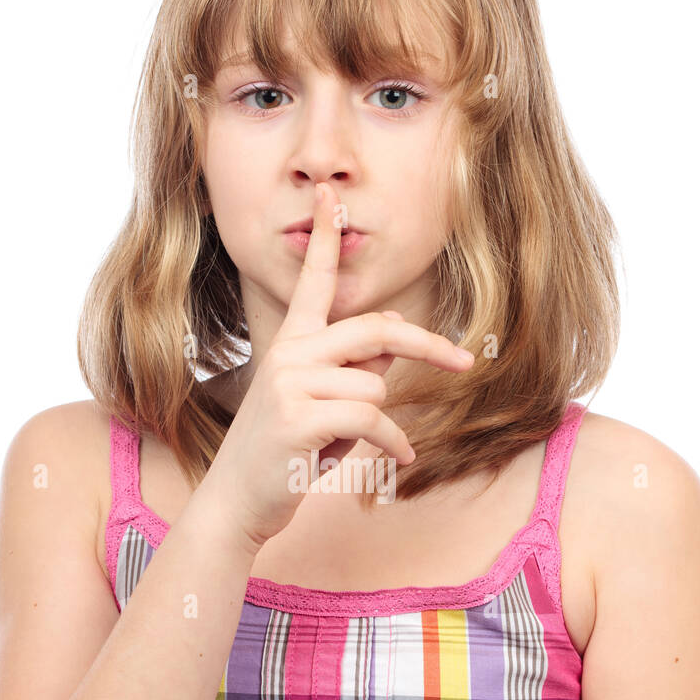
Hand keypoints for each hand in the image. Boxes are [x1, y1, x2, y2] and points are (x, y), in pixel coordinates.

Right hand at [203, 181, 474, 552]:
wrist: (236, 504)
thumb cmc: (282, 456)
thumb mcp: (320, 407)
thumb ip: (351, 369)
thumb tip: (392, 341)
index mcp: (290, 343)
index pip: (313, 282)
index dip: (326, 238)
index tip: (329, 195)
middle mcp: (288, 353)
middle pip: (376, 329)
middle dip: (427, 345)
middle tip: (462, 361)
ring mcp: (290, 384)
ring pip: (376, 387)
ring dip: (381, 425)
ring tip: (347, 446)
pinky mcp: (298, 418)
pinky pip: (372, 420)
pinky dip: (393, 444)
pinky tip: (397, 460)